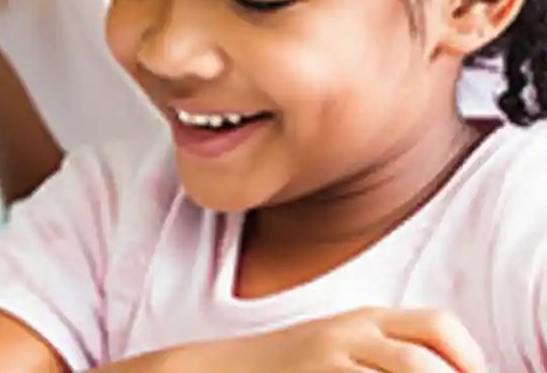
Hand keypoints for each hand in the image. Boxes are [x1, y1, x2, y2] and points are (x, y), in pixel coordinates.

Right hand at [193, 307, 487, 372]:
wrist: (218, 370)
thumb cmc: (287, 367)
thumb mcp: (338, 346)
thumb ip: (384, 349)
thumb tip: (446, 368)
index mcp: (362, 320)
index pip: (436, 324)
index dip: (469, 356)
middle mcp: (346, 335)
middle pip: (421, 358)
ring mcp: (324, 363)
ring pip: (404, 371)